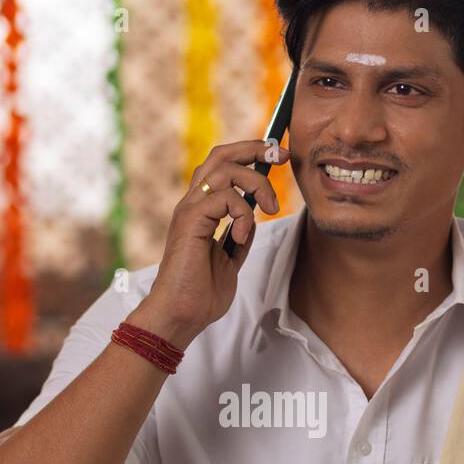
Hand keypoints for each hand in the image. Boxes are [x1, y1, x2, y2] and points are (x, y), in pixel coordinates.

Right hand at [143, 138, 289, 344]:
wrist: (180, 315)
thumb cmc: (200, 294)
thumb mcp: (231, 259)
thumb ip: (240, 236)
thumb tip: (253, 218)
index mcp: (201, 211)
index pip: (223, 166)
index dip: (251, 154)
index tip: (279, 157)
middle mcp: (193, 204)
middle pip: (221, 155)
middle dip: (255, 148)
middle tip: (282, 156)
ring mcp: (189, 210)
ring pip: (225, 170)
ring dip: (257, 184)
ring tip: (270, 210)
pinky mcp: (190, 221)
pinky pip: (224, 198)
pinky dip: (243, 214)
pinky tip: (242, 238)